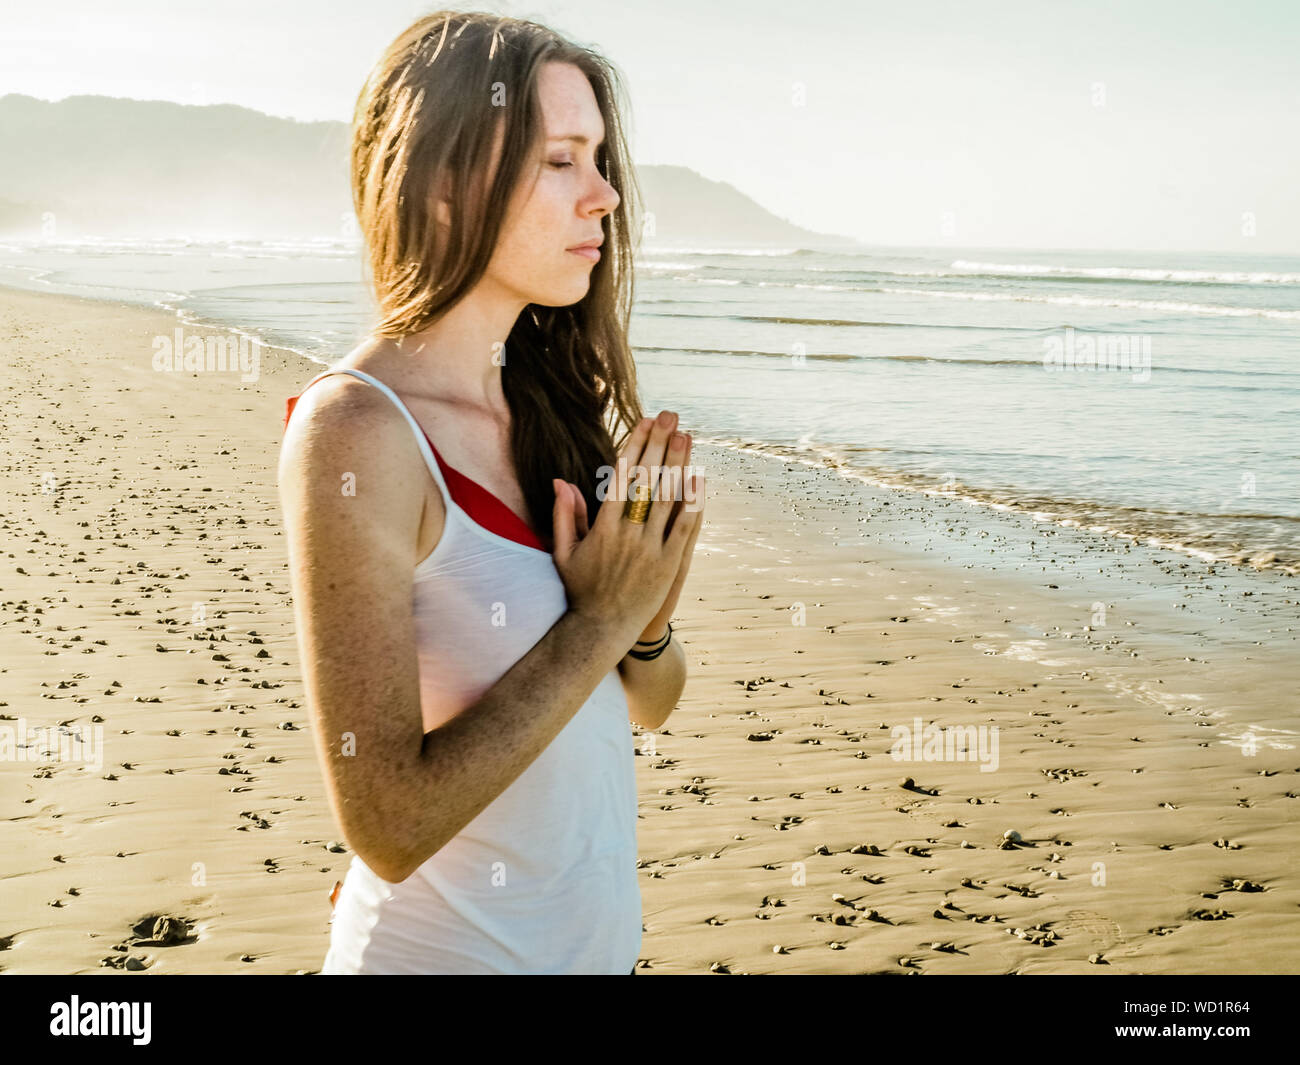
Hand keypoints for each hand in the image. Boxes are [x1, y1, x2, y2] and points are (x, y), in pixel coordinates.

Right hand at [551, 411, 704, 650]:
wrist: (603, 630)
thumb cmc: (581, 589)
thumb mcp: (563, 552)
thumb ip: (564, 515)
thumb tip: (561, 481)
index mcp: (602, 529)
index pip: (621, 477)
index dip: (634, 446)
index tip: (644, 422)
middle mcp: (628, 536)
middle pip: (647, 481)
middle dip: (659, 445)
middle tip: (670, 417)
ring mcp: (651, 551)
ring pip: (668, 500)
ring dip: (678, 465)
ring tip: (686, 436)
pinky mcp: (669, 565)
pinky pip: (684, 528)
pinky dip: (692, 503)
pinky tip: (699, 479)